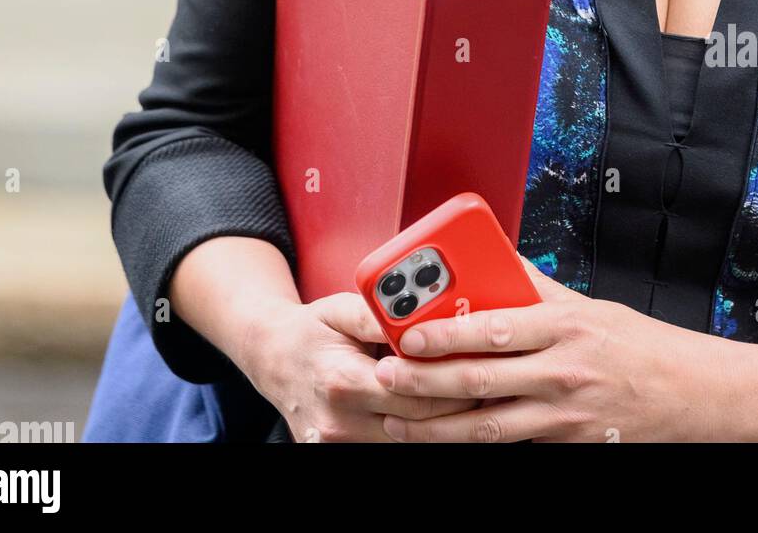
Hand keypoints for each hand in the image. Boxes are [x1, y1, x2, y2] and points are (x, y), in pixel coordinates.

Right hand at [238, 291, 478, 442]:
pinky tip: (434, 407)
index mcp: (342, 381)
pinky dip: (415, 427)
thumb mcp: (341, 309)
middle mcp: (340, 420)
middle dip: (455, 402)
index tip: (478, 366)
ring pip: (407, 438)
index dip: (451, 382)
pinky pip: (391, 443)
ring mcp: (339, 441)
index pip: (414, 394)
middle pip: (417, 422)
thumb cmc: (311, 330)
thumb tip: (419, 320)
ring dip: (438, 419)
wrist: (272, 357)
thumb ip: (378, 316)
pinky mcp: (341, 449)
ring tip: (465, 393)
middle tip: (485, 382)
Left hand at [371, 257, 757, 442]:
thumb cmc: (638, 344)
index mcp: (562, 327)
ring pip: (486, 426)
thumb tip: (489, 257)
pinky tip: (440, 442)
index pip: (494, 328)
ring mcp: (562, 415)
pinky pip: (509, 446)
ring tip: (393, 422)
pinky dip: (471, 445)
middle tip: (384, 378)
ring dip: (435, 426)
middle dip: (425, 382)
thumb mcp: (586, 305)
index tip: (407, 331)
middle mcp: (560, 372)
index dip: (446, 332)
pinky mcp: (565, 444)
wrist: (693, 395)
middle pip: (480, 381)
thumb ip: (533, 286)